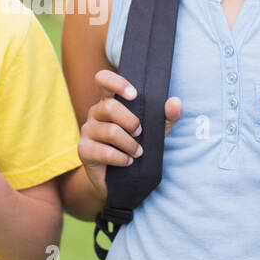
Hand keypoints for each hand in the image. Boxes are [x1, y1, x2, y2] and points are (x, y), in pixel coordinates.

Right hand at [78, 68, 181, 202]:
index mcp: (109, 102)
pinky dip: (121, 158)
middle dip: (131, 121)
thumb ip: (166, 117)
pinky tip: (128, 162)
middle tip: (140, 133)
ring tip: (138, 153)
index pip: (103, 79)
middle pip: (109, 107)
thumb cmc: (135, 148)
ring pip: (109, 131)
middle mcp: (95, 113)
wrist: (118, 179)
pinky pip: (103, 152)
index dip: (116, 82)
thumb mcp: (154, 131)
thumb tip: (175, 102)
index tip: (134, 94)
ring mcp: (87, 131)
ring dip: (129, 144)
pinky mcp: (84, 150)